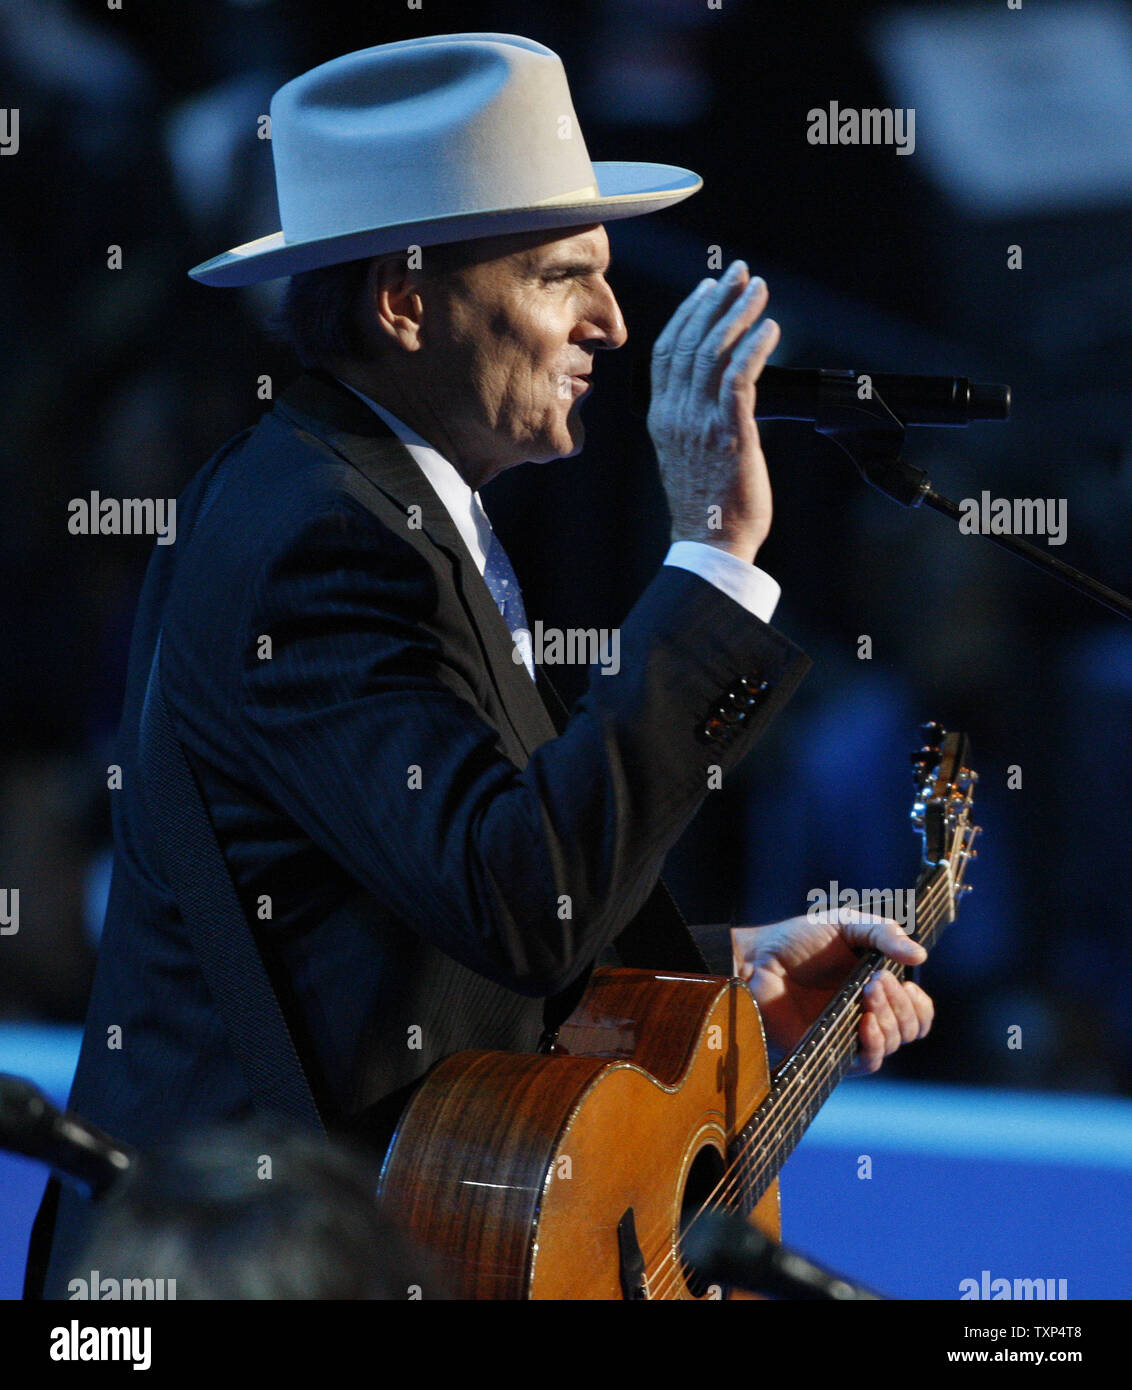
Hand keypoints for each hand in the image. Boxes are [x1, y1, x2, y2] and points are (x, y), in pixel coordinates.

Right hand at [648, 261, 778, 563]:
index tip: (707, 290)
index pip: (666, 351)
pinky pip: (739, 378)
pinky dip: (755, 348)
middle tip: (739, 273)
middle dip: (716, 301)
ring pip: (713, 352)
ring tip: (759, 289)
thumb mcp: (685, 455)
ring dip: (739, 315)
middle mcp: (675, 414)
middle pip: (689, 341)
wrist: (710, 543)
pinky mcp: (729, 433)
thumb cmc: (705, 505)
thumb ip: (691, 421)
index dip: (687, 315)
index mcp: (661, 417)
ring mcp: (700, 423)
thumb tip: (714, 392)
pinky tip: (770, 329)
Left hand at [730, 909, 933, 1073]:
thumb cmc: (797, 940)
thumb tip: (920, 956)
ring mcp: (848, 1035)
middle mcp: (866, 1016)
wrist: (756, 959)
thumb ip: (884, 932)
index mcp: (875, 989)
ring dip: (888, 1018)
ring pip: (892, 1044)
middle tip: (875, 980)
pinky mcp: (829, 1052)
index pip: (917, 1013)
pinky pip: (866, 1064)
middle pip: (909, 1029)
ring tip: (866, 992)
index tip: (906, 984)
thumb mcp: (845, 925)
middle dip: (900, 1004)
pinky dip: (875, 1044)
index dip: (920, 1004)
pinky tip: (865, 1022)